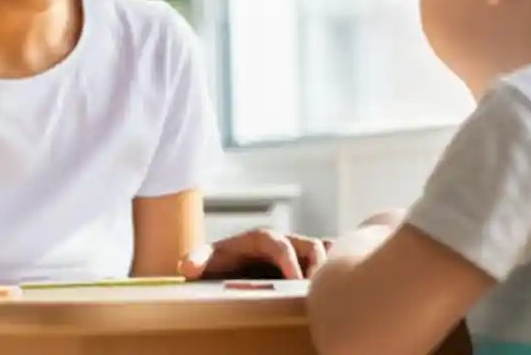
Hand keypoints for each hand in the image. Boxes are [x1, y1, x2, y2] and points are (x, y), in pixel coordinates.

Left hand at [178, 229, 332, 280]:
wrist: (230, 263)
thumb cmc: (221, 262)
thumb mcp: (209, 259)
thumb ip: (198, 259)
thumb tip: (187, 266)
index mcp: (264, 238)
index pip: (281, 245)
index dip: (289, 263)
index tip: (296, 283)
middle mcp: (286, 241)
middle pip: (313, 245)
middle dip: (319, 265)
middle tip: (320, 291)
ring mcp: (301, 251)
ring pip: (327, 250)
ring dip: (332, 266)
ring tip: (336, 291)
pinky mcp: (310, 262)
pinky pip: (333, 257)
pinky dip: (340, 266)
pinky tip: (344, 288)